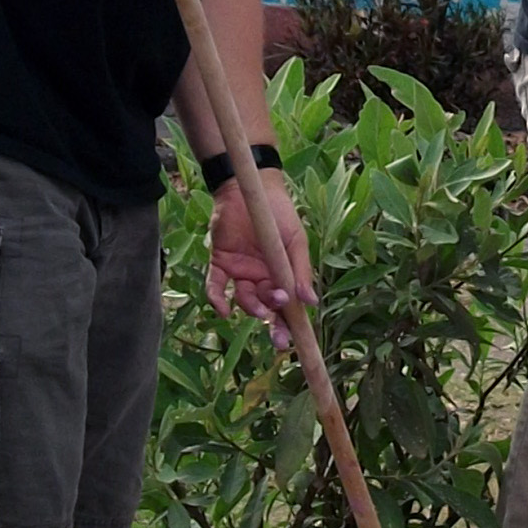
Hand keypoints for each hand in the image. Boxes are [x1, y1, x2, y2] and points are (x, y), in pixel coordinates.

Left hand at [207, 167, 315, 346]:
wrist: (252, 187)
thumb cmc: (280, 213)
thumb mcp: (296, 242)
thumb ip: (301, 271)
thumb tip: (311, 302)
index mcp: (280, 274)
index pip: (286, 305)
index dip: (289, 323)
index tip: (294, 340)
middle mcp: (260, 277)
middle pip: (266, 308)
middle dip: (273, 326)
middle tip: (280, 340)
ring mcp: (239, 271)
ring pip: (243, 299)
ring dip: (252, 308)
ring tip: (261, 309)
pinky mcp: (220, 262)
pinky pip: (215, 286)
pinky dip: (217, 299)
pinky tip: (223, 308)